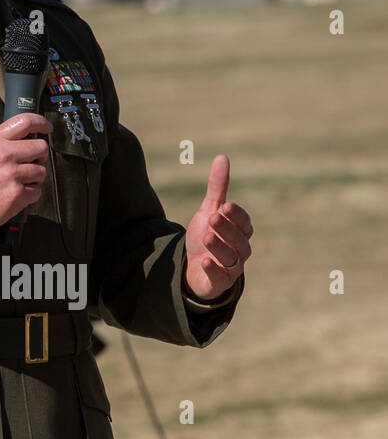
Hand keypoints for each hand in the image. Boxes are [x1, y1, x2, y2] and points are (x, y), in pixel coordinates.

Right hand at [0, 113, 51, 233]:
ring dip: (34, 178)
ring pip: (41, 171)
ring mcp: (11, 174)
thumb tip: (28, 136)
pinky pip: (37, 190)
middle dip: (39, 156)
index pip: (25, 122)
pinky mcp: (17, 193)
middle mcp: (4, 155)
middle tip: (29, 163)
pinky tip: (15, 193)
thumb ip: (3, 141)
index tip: (46, 127)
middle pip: (41, 147)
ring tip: (17, 181)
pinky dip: (30, 194)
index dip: (41, 122)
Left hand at [184, 154, 253, 300]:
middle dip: (227, 229)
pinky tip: (203, 261)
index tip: (225, 206)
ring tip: (206, 236)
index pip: (244, 222)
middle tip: (213, 217)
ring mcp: (231, 267)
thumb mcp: (210, 210)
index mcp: (240, 231)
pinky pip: (220, 278)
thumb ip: (217, 187)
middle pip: (240, 240)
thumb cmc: (207, 235)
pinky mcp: (220, 282)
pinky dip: (214, 270)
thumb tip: (222, 157)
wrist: (193, 266)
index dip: (236, 215)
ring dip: (220, 247)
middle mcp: (240, 249)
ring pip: (232, 258)